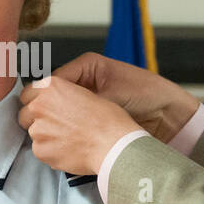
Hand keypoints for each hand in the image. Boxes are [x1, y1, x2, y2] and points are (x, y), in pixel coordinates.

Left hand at [17, 76, 142, 174]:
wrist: (114, 144)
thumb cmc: (108, 120)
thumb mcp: (85, 94)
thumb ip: (62, 96)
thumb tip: (54, 104)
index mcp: (51, 87)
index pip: (28, 93)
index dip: (36, 102)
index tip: (43, 109)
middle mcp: (40, 105)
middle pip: (25, 114)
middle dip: (37, 120)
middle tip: (56, 126)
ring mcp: (38, 129)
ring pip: (34, 134)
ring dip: (46, 137)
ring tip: (68, 140)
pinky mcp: (41, 150)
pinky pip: (40, 151)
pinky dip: (51, 152)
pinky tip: (68, 150)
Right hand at [52, 53, 198, 142]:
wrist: (169, 114)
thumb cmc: (145, 94)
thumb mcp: (110, 92)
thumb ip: (81, 99)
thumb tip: (51, 105)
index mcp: (87, 66)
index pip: (52, 80)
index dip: (43, 96)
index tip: (35, 111)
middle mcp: (84, 80)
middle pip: (52, 96)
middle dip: (46, 109)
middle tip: (40, 124)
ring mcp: (86, 99)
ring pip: (58, 111)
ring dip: (55, 121)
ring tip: (50, 132)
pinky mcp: (91, 117)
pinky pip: (71, 123)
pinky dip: (66, 130)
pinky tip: (64, 137)